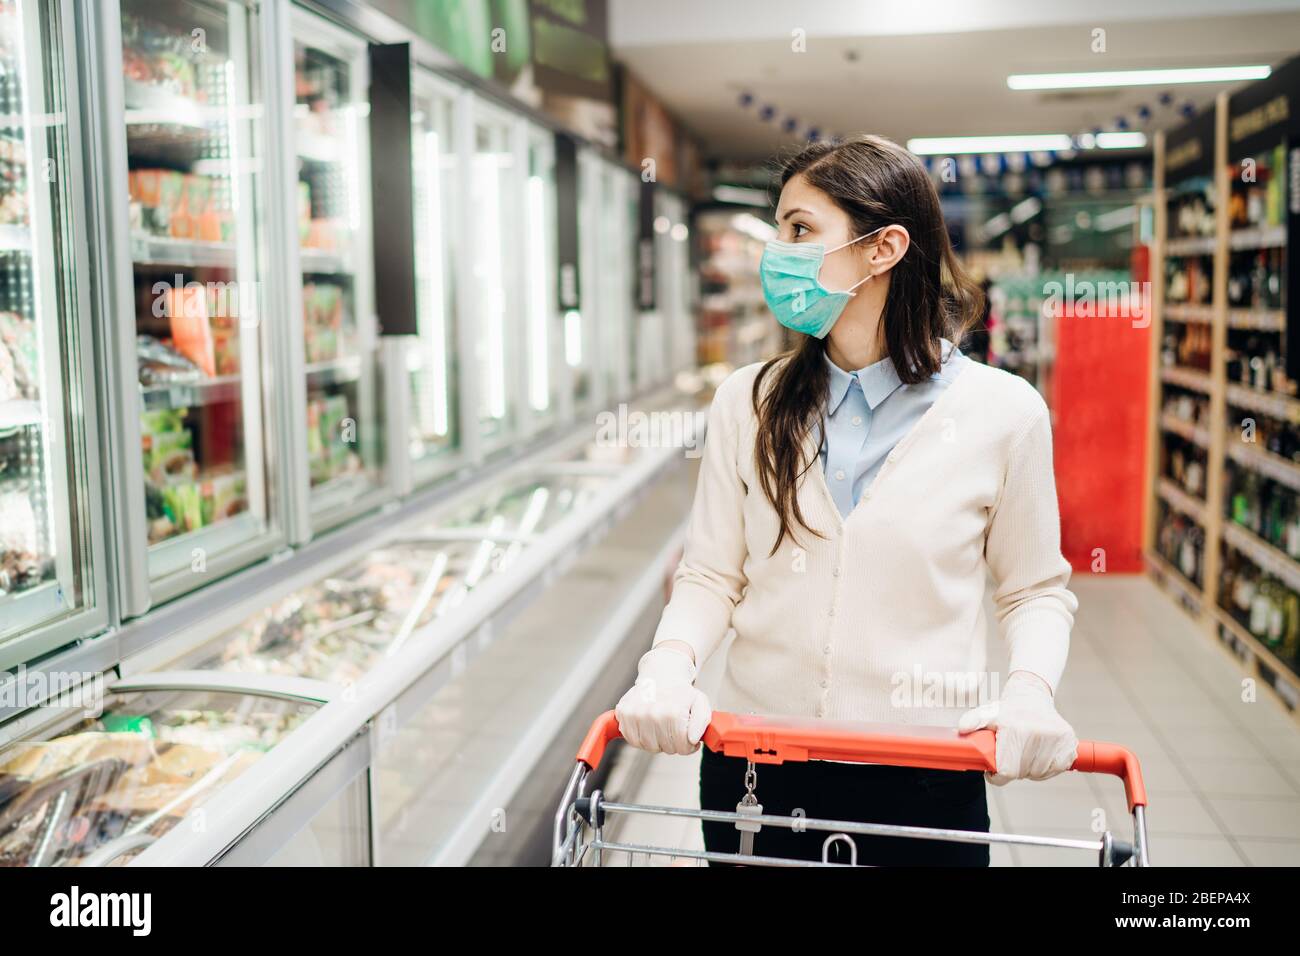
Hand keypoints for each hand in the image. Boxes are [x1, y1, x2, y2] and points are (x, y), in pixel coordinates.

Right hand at [614, 645, 711, 755]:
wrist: (661, 675)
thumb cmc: (681, 692)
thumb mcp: (700, 703)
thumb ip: (702, 723)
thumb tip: (693, 739)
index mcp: (673, 713)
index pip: (682, 747)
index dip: (689, 745)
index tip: (689, 735)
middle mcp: (652, 714)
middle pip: (666, 748)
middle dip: (674, 742)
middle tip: (674, 728)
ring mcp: (635, 714)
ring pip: (648, 747)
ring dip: (657, 741)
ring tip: (661, 726)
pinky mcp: (623, 713)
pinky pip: (632, 740)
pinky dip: (641, 738)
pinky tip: (648, 726)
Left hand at [956, 671, 1076, 784]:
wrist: (1032, 696)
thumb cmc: (1008, 710)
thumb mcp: (986, 714)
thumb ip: (972, 722)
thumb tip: (962, 729)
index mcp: (1016, 729)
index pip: (1007, 770)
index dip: (998, 775)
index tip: (994, 771)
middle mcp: (1039, 733)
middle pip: (1022, 773)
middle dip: (1013, 769)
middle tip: (1010, 755)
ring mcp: (1057, 739)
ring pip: (1039, 773)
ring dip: (1030, 769)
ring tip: (1024, 752)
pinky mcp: (1069, 743)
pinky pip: (1056, 769)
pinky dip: (1046, 767)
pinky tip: (1039, 753)